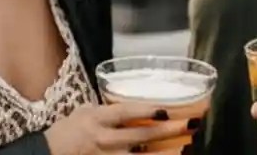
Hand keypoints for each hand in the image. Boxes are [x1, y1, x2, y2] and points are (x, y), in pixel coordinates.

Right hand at [44, 101, 196, 154]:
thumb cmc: (66, 132)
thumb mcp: (83, 112)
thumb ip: (107, 110)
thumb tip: (132, 105)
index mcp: (97, 120)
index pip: (125, 113)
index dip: (145, 111)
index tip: (165, 109)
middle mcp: (104, 140)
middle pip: (141, 137)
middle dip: (169, 131)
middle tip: (191, 124)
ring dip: (165, 154)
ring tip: (186, 147)